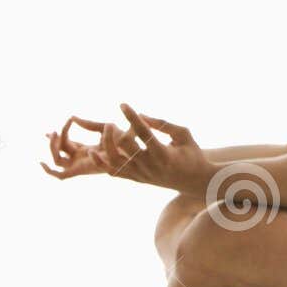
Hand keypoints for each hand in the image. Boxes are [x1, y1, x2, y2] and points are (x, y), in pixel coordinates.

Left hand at [41, 103, 212, 192]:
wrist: (194, 182)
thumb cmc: (192, 154)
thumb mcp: (183, 135)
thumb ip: (163, 124)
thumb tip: (141, 115)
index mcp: (163, 154)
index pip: (143, 133)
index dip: (132, 117)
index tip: (123, 104)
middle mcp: (150, 166)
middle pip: (125, 148)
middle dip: (115, 132)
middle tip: (112, 122)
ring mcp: (141, 175)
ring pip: (116, 161)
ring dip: (106, 145)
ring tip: (106, 131)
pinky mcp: (136, 179)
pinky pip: (114, 172)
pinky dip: (102, 163)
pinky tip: (93, 152)